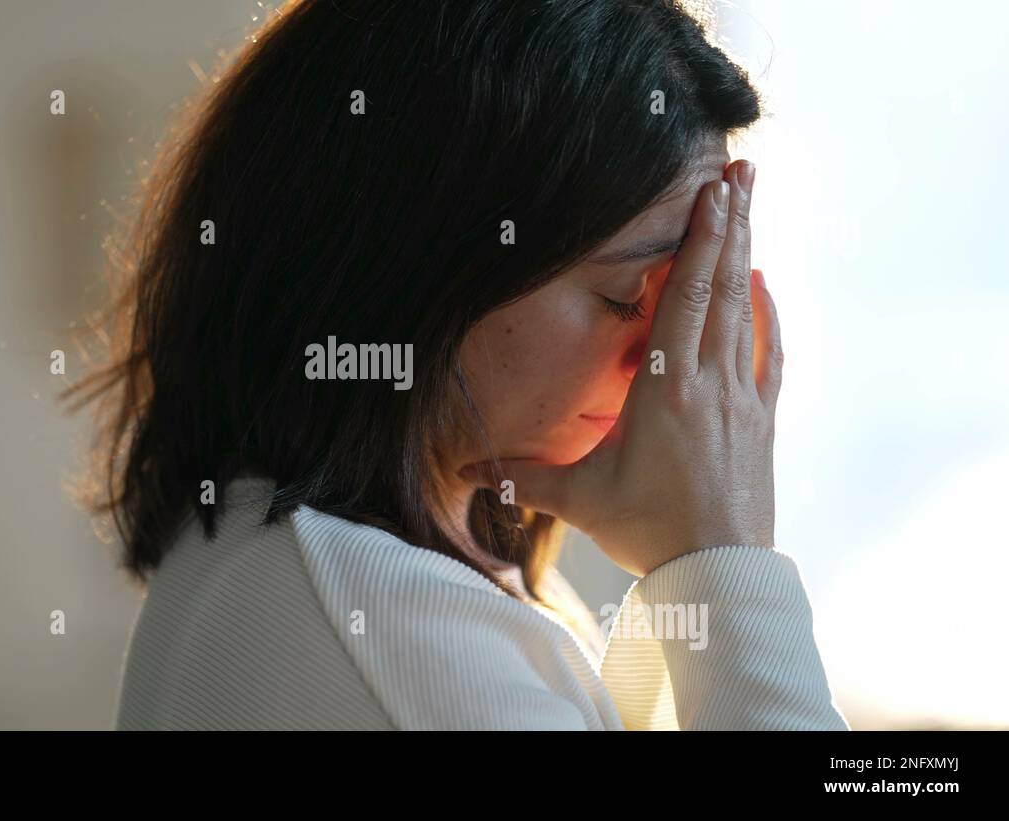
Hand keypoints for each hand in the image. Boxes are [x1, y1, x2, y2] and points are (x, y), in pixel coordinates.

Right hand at [462, 160, 782, 576]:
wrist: (720, 572)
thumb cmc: (649, 531)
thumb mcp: (579, 500)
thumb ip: (522, 477)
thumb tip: (463, 472)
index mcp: (667, 390)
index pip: (685, 298)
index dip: (699, 242)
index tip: (711, 193)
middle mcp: (712, 382)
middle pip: (723, 287)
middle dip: (731, 224)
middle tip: (741, 170)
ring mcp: (744, 398)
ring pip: (747, 310)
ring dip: (747, 254)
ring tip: (751, 203)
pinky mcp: (761, 419)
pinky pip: (769, 353)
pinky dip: (766, 314)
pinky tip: (763, 288)